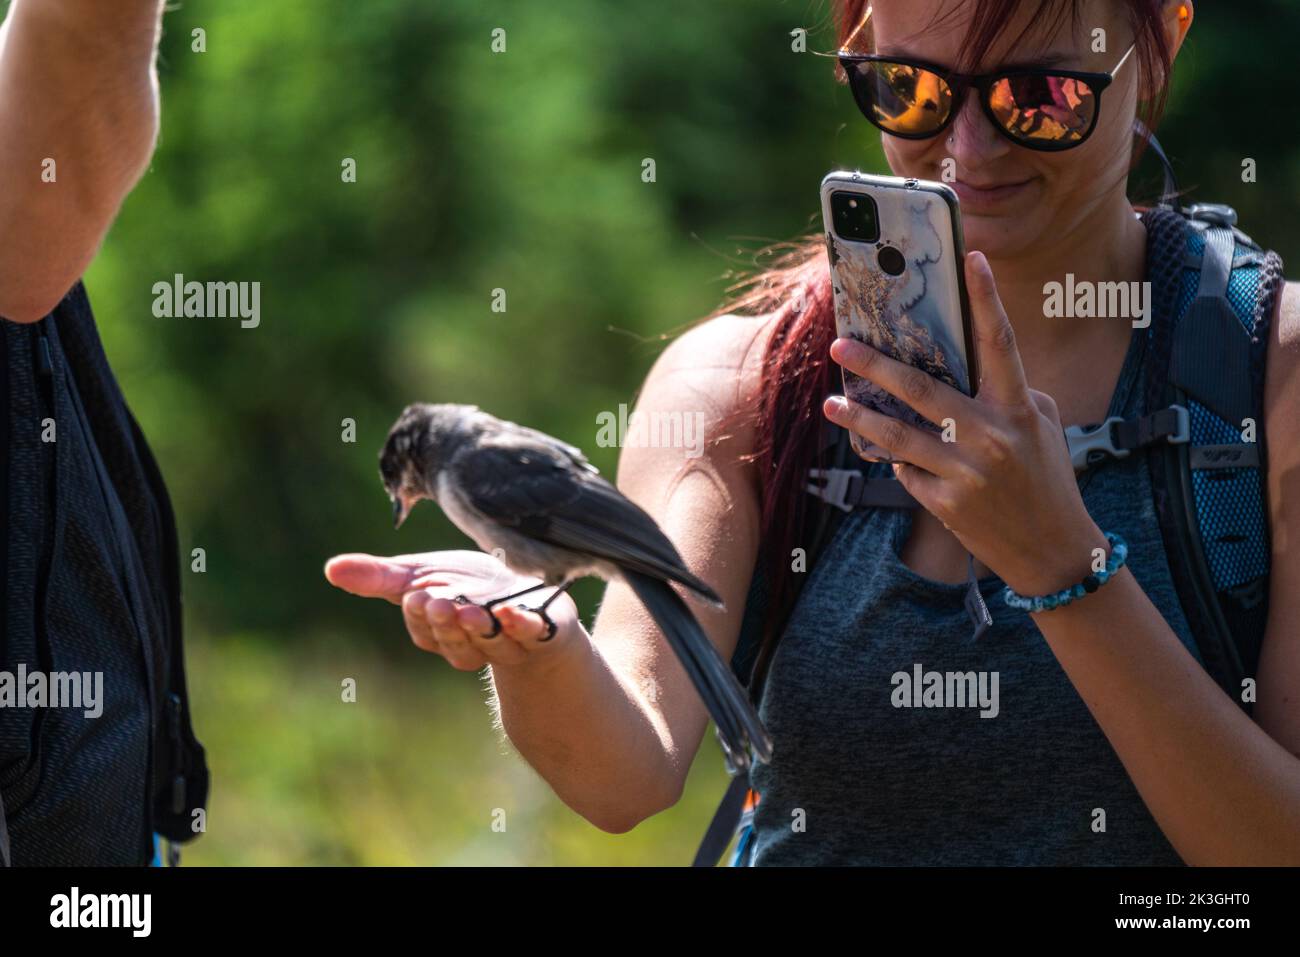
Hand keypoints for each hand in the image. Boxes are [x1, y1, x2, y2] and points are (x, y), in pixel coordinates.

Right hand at [324, 550, 582, 670]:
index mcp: (439, 631)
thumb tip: (330, 569)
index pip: (424, 626)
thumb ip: (379, 577)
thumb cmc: (466, 588)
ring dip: (479, 626)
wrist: (526, 598)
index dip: (420, 614)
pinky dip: (522, 626)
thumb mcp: (421, 576)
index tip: (416, 594)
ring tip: (473, 609)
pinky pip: (532, 634)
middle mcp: (472, 641)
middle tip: (438, 602)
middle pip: (454, 639)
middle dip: (445, 622)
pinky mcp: (543, 631)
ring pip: (490, 641)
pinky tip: (514, 612)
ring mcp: (508, 640)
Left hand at [824, 250, 1107, 595]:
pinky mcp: (946, 503)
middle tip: (840, 347)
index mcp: (1018, 408)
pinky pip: (908, 471)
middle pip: (921, 391)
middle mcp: (991, 436)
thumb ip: (1002, 394)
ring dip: (859, 418)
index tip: (971, 257)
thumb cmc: (1044, 478)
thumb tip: (953, 368)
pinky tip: (895, 458)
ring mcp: (966, 472)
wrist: (1052, 551)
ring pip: (898, 436)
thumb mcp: (1037, 427)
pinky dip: (900, 462)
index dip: (987, 297)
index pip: (1000, 342)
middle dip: (875, 366)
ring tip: (831, 405)